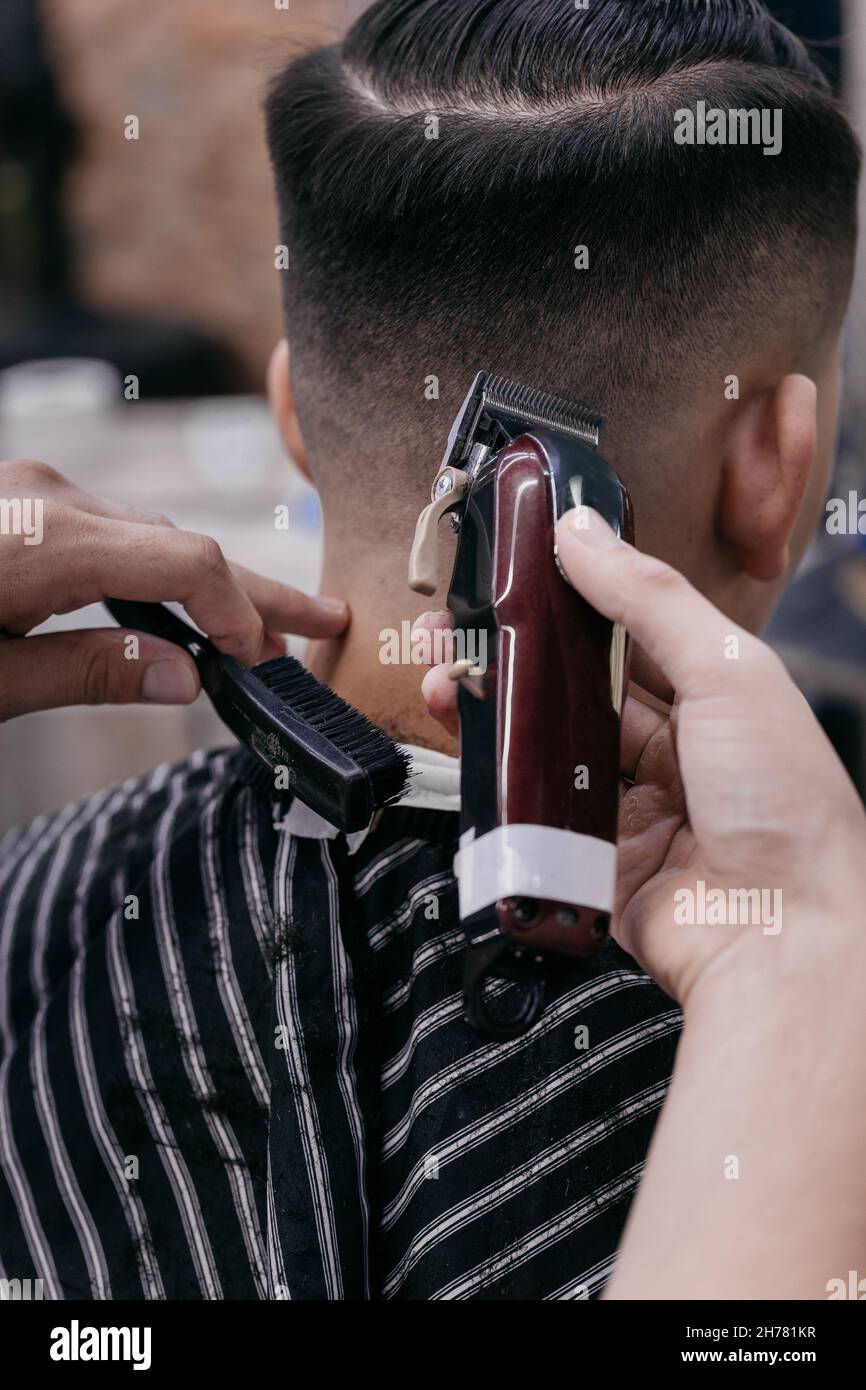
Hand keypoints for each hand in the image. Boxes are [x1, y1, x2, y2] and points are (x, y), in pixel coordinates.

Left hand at [0, 458, 348, 719]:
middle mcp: (52, 499)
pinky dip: (157, 569)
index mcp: (48, 539)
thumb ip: (88, 672)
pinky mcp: (24, 501)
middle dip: (255, 591)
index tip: (262, 663)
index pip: (188, 563)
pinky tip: (181, 605)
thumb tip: (186, 679)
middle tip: (323, 622)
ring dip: (209, 584)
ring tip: (259, 631)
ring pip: (152, 535)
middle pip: (182, 544)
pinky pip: (112, 530)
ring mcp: (36, 492)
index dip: (240, 613)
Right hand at [417, 507, 865, 1009]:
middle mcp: (673, 756)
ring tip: (443, 678)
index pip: (627, 635)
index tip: (515, 574)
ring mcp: (631, 813)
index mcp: (713, 700)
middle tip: (457, 628)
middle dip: (512, 661)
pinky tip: (470, 751)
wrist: (788, 936)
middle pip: (574, 694)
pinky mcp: (595, 868)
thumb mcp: (727, 671)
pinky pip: (536, 821)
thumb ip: (650, 599)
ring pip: (546, 754)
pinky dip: (500, 788)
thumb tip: (584, 533)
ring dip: (493, 716)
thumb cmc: (789, 805)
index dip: (569, 604)